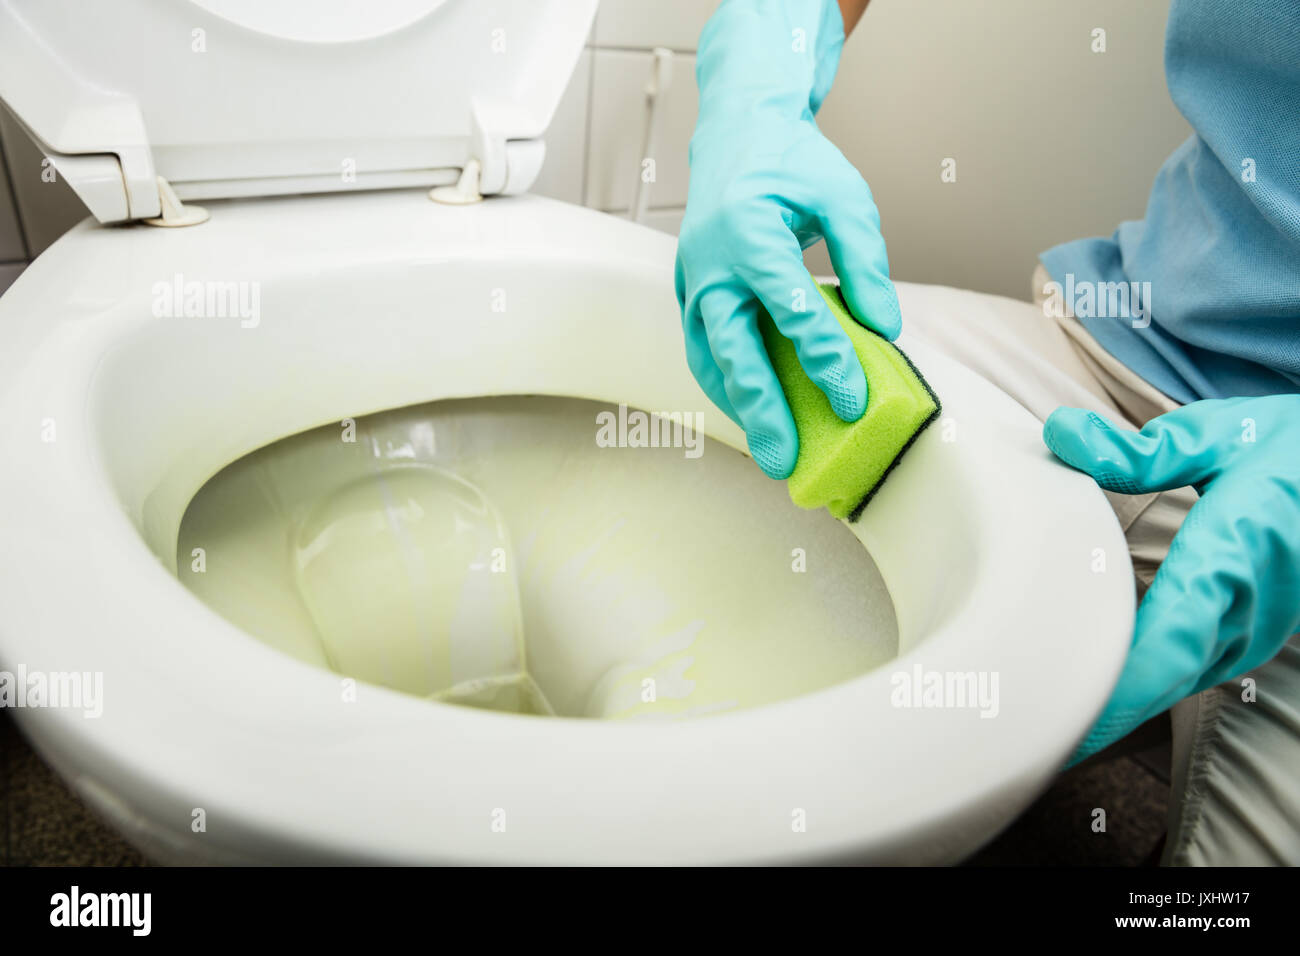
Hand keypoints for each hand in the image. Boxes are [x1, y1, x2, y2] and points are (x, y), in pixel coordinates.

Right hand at [675, 0, 900, 478]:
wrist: (735, 135)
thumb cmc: (791, 164)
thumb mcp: (844, 197)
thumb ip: (865, 260)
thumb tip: (885, 328)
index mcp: (749, 233)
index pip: (791, 311)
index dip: (825, 360)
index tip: (853, 400)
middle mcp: (711, 264)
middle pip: (733, 350)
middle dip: (761, 408)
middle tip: (785, 458)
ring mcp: (692, 282)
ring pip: (709, 359)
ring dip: (738, 408)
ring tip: (771, 451)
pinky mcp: (688, 294)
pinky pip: (704, 351)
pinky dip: (726, 387)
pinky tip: (755, 415)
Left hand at [1043, 396, 1299, 762]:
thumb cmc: (1287, 452)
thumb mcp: (1221, 435)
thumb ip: (1142, 450)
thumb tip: (1060, 435)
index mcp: (1232, 559)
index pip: (1166, 644)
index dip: (1114, 693)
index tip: (1059, 724)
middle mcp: (1244, 611)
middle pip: (1158, 681)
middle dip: (1090, 714)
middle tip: (1010, 739)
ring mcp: (1249, 633)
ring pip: (1169, 684)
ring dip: (1107, 706)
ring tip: (1028, 723)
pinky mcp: (1244, 638)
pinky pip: (1181, 673)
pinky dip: (1132, 687)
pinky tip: (1079, 690)